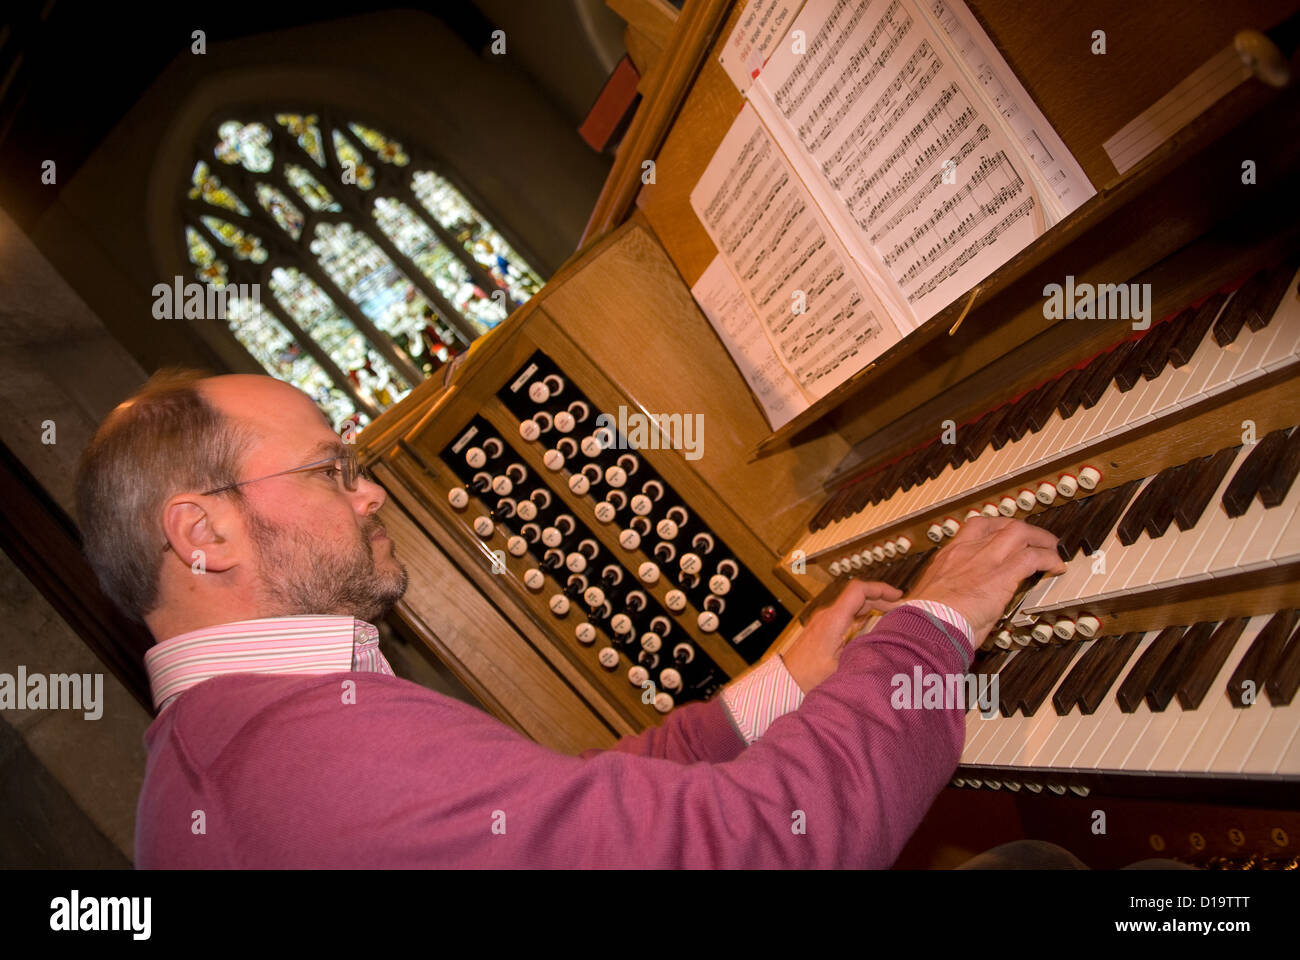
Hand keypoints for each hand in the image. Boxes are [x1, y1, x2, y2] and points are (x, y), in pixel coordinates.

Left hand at [781, 579, 902, 692]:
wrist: (784, 681)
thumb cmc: (807, 677)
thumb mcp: (843, 669)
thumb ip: (866, 656)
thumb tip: (891, 651)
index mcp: (833, 620)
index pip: (858, 590)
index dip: (880, 588)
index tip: (897, 596)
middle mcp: (828, 616)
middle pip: (858, 596)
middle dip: (881, 599)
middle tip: (901, 609)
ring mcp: (824, 621)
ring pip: (852, 605)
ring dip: (872, 607)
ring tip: (892, 617)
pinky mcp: (823, 628)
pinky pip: (846, 615)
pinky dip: (862, 616)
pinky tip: (873, 627)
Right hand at [904, 516, 1065, 641]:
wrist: (927, 623)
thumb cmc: (925, 618)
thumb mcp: (933, 599)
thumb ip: (948, 594)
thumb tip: (953, 604)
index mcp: (948, 556)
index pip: (974, 529)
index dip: (993, 528)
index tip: (1002, 535)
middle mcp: (967, 551)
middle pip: (1000, 524)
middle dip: (1021, 529)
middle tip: (1034, 538)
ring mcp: (986, 559)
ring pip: (1019, 532)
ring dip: (1040, 539)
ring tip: (1051, 549)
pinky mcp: (1003, 574)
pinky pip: (1034, 557)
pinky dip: (1049, 559)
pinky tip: (1056, 566)